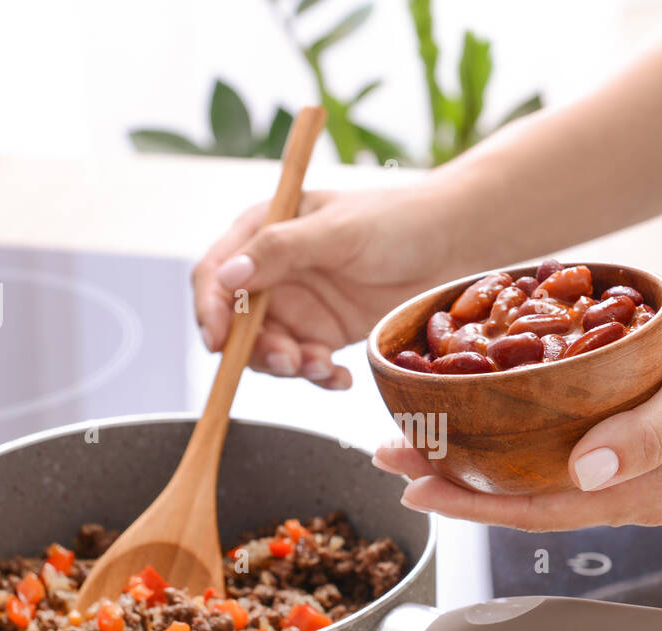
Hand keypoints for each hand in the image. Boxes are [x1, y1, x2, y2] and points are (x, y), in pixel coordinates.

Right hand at [191, 187, 463, 389]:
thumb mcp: (337, 231)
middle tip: (290, 362)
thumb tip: (227, 277)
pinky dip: (318, 377)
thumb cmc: (396, 220)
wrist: (451, 243)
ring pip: (269, 350)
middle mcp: (274, 272)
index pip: (215, 274)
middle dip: (256, 349)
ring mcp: (299, 306)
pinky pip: (306, 365)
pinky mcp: (325, 334)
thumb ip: (280, 251)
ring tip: (323, 366)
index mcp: (263, 233)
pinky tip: (340, 378)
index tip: (218, 342)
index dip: (210, 310)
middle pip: (237, 323)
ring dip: (289, 366)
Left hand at [373, 302, 661, 529]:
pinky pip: (565, 455)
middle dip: (454, 482)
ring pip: (541, 480)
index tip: (410, 480)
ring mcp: (638, 471)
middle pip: (526, 501)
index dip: (468, 502)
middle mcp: (634, 492)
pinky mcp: (642, 442)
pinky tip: (492, 420)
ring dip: (479, 464)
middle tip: (388, 451)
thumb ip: (646, 434)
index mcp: (645, 493)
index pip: (537, 511)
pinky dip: (519, 443)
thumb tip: (582, 473)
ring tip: (422, 438)